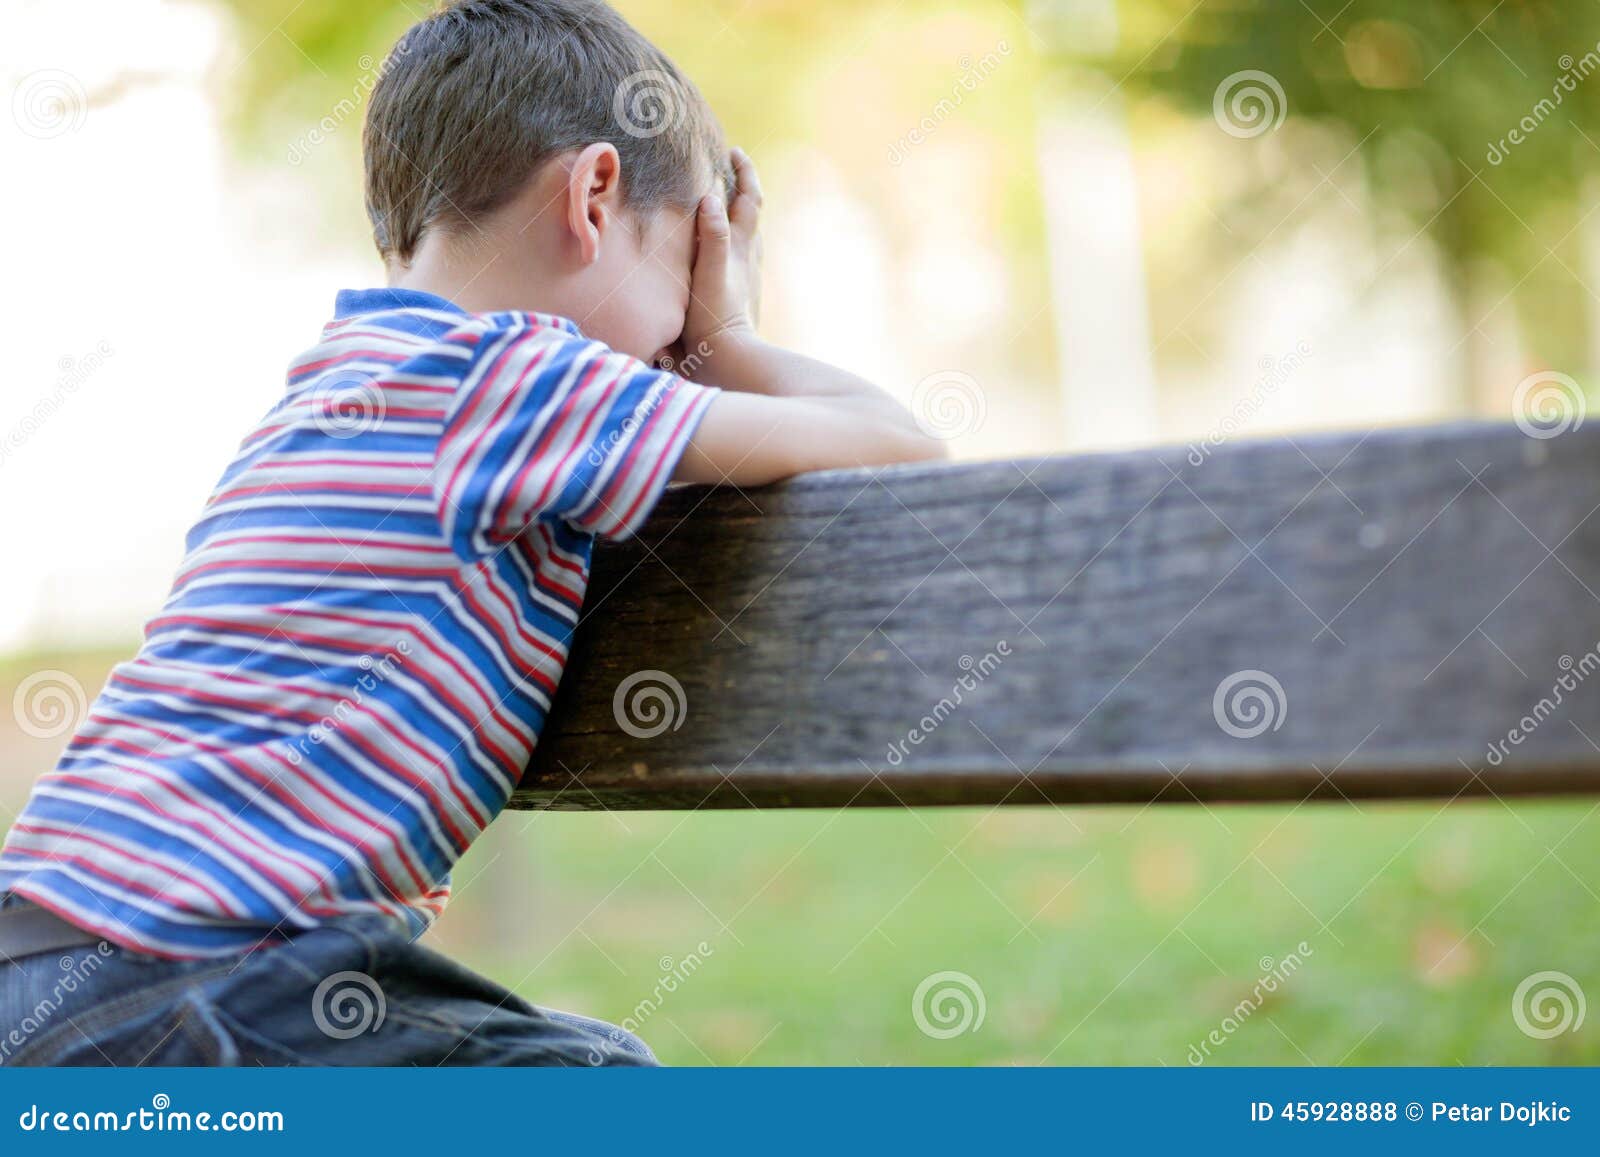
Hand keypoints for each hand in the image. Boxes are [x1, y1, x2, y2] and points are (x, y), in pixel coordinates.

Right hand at [682, 147, 762, 365]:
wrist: (729, 358)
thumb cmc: (714, 317)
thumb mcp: (709, 272)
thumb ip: (713, 235)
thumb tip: (710, 198)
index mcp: (740, 247)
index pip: (749, 199)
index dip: (743, 173)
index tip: (734, 152)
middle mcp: (747, 257)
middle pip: (751, 213)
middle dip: (742, 187)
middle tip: (728, 168)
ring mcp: (745, 276)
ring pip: (746, 234)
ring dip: (736, 214)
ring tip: (721, 201)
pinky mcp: (738, 293)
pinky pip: (736, 256)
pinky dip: (729, 239)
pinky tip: (716, 247)